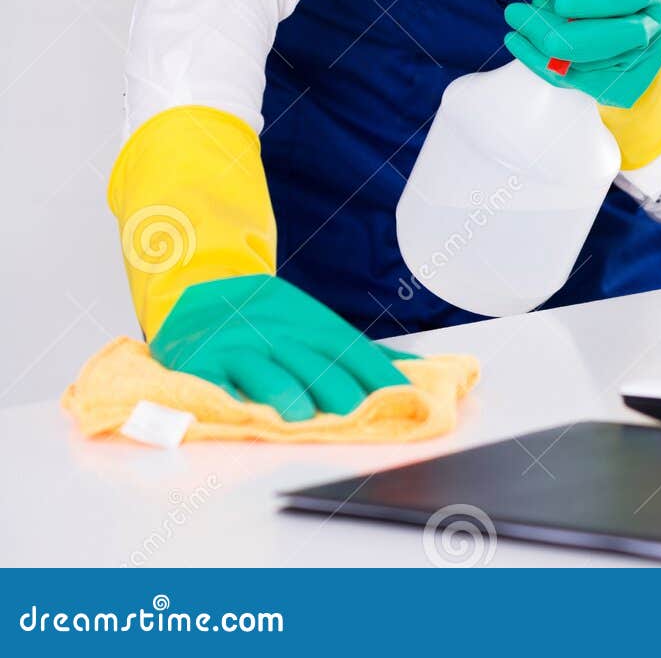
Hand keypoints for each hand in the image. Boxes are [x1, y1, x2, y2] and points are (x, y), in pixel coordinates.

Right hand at [150, 274, 413, 420]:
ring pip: (263, 366)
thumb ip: (353, 352)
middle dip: (334, 383)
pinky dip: (228, 394)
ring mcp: (236, 343)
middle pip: (308, 357)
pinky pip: (214, 378)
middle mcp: (274, 328)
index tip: (398, 393)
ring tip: (303, 417)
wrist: (198, 293)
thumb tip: (412, 371)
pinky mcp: (200, 360)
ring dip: (283, 390)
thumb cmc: (265, 322)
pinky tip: (243, 412)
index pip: (346, 344)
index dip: (372, 368)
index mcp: (306, 319)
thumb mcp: (309, 324)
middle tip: (355, 410)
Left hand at [502, 0, 660, 108]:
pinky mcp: (623, 86)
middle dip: (575, 37)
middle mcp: (654, 24)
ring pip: (601, 64)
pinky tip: (520, 44)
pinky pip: (583, 81)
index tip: (561, 3)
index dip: (598, 1)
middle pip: (628, 37)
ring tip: (516, 27)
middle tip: (527, 26)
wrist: (603, 13)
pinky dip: (545, 66)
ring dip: (550, 51)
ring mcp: (643, 58)